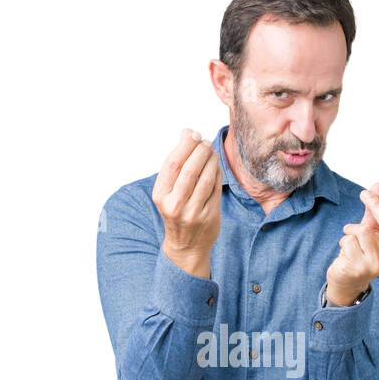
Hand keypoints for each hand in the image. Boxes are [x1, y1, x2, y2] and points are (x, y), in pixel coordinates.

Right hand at [152, 129, 221, 277]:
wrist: (186, 247)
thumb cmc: (176, 212)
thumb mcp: (167, 192)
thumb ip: (176, 165)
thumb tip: (186, 133)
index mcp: (161, 196)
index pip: (173, 164)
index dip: (185, 145)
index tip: (192, 134)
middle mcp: (175, 205)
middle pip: (190, 169)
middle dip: (200, 150)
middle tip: (205, 142)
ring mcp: (193, 212)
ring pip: (206, 178)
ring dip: (211, 160)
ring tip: (211, 151)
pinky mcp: (209, 216)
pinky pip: (216, 189)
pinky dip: (217, 173)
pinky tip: (216, 166)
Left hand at [325, 183, 378, 304]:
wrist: (347, 280)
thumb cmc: (361, 252)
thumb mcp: (371, 231)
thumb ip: (375, 213)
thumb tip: (376, 188)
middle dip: (376, 204)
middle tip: (364, 193)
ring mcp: (377, 265)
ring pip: (365, 231)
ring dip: (353, 228)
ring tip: (350, 234)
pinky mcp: (360, 268)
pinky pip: (350, 241)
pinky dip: (345, 239)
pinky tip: (345, 248)